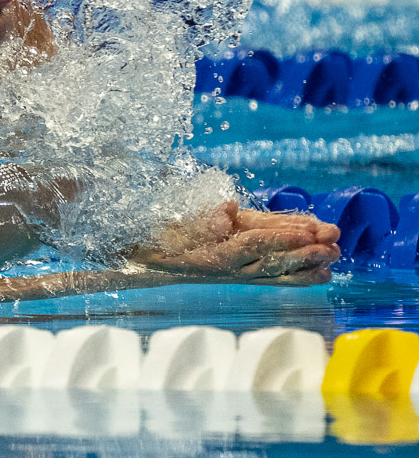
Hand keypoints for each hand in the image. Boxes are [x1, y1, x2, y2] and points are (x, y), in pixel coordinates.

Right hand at [129, 200, 340, 285]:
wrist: (153, 263)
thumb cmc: (164, 238)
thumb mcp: (175, 223)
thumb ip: (203, 218)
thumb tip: (229, 209)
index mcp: (214, 253)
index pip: (252, 243)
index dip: (279, 237)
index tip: (304, 231)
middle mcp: (231, 268)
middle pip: (272, 262)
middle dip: (304, 252)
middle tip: (332, 243)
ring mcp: (240, 274)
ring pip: (278, 273)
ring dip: (308, 264)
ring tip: (335, 254)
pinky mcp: (246, 275)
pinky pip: (275, 278)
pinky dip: (300, 275)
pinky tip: (323, 273)